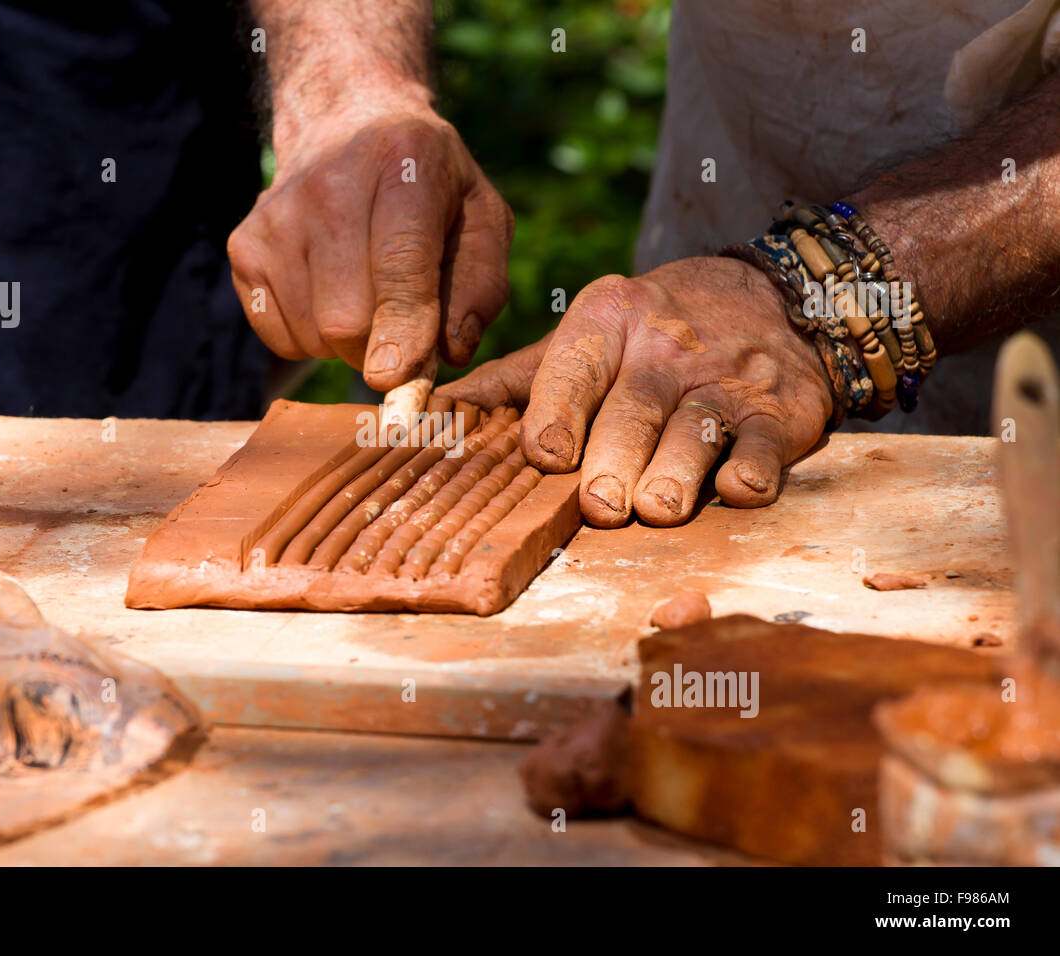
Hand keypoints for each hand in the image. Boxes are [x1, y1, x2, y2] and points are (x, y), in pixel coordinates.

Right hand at [227, 106, 512, 389]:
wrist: (346, 126)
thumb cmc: (428, 187)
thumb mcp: (480, 219)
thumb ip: (480, 287)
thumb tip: (448, 352)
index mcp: (404, 165)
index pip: (398, 266)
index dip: (401, 330)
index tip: (394, 377)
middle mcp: (329, 186)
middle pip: (345, 318)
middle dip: (380, 347)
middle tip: (402, 328)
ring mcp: (276, 218)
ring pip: (313, 336)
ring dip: (347, 343)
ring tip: (364, 294)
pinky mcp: (244, 248)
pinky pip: (280, 337)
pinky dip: (311, 338)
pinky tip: (328, 294)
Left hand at [439, 257, 835, 526]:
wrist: (774, 301)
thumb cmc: (652, 335)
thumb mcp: (585, 337)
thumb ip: (513, 382)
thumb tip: (430, 417)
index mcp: (609, 320)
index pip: (575, 366)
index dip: (558, 411)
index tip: (546, 454)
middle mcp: (667, 349)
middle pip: (634, 411)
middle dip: (615, 461)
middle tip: (600, 505)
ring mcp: (726, 383)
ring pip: (696, 432)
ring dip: (675, 474)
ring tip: (655, 509)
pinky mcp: (781, 416)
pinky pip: (764, 448)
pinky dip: (751, 473)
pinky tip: (736, 490)